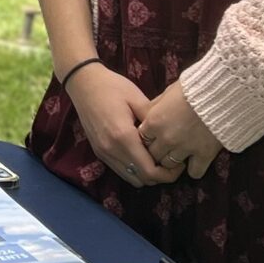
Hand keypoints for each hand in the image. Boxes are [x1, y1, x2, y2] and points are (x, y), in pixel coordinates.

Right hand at [66, 63, 176, 186]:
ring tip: (157, 158)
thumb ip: (154, 121)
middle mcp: (111, 150)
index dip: (168, 174)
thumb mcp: (137, 98)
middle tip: (172, 162)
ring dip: (146, 174)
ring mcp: (103, 153)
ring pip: (131, 179)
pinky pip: (121, 170)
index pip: (149, 171)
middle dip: (160, 176)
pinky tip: (141, 154)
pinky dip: (134, 169)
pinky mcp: (99, 152)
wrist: (83, 82)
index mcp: (123, 137)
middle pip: (142, 179)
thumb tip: (169, 137)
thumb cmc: (112, 86)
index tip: (179, 164)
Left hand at [138, 82, 221, 179]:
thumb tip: (147, 114)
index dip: (148, 138)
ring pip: (170, 165)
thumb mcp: (168, 92)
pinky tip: (197, 161)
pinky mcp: (204, 155)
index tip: (155, 136)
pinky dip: (195, 169)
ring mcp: (184, 148)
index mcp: (154, 122)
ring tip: (181, 153)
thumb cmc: (193, 88)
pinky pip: (194, 173)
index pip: (141, 139)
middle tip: (167, 146)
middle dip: (158, 151)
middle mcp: (166, 138)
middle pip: (153, 155)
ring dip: (174, 160)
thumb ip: (155, 106)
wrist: (221, 92)